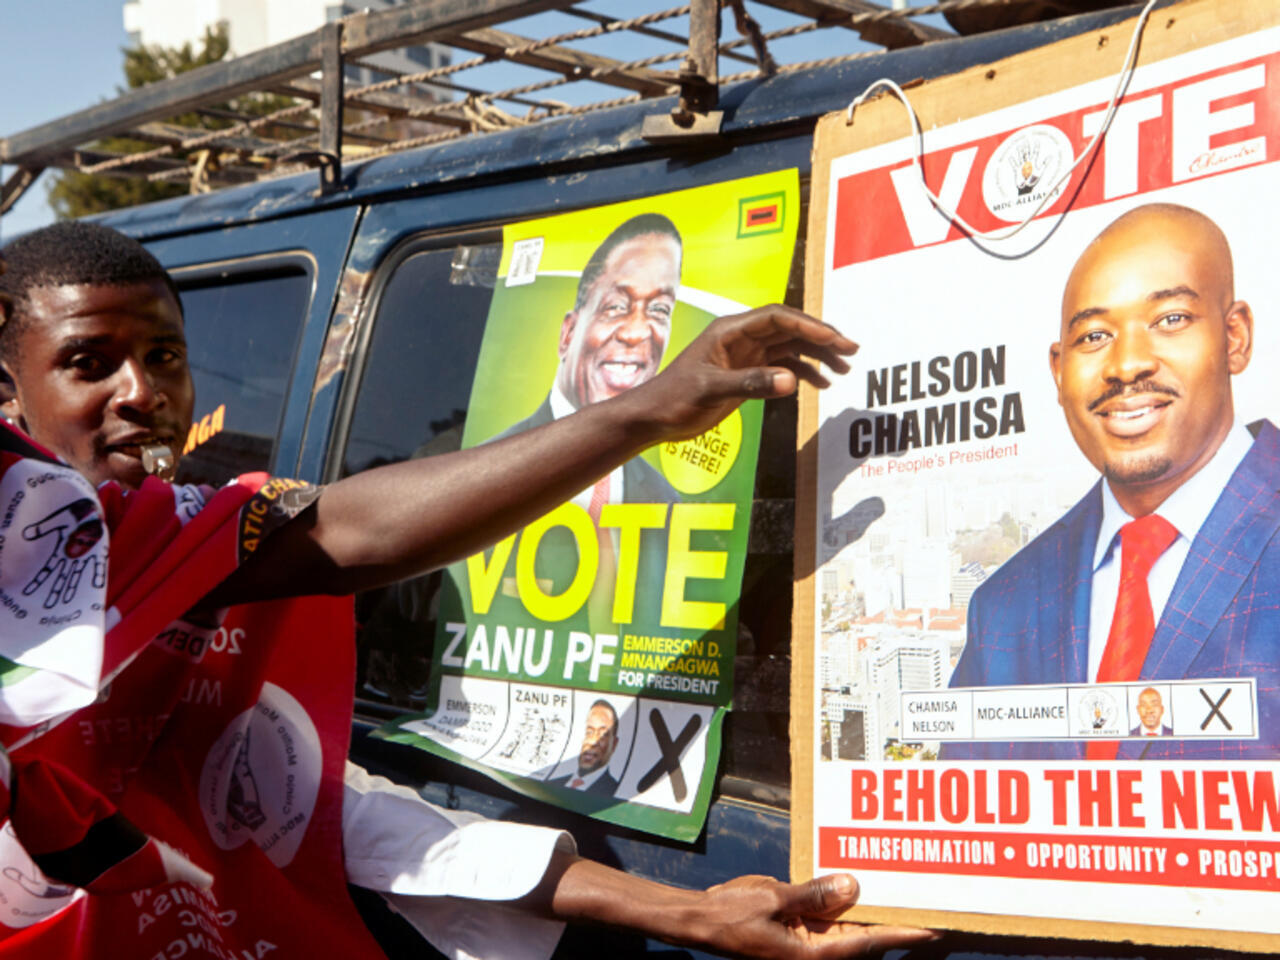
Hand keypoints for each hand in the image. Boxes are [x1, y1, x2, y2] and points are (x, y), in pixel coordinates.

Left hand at [625, 304, 856, 442]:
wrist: (653, 418)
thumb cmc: (673, 399)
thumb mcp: (710, 390)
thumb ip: (750, 384)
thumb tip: (790, 380)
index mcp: (730, 331)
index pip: (778, 318)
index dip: (809, 326)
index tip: (834, 339)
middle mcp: (740, 338)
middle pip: (789, 328)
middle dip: (821, 338)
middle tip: (851, 350)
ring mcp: (744, 356)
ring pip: (789, 347)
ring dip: (816, 355)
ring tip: (843, 368)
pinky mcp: (745, 374)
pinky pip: (781, 367)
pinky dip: (802, 373)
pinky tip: (820, 384)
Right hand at [690, 873, 937, 958]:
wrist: (700, 921)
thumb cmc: (731, 914)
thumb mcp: (774, 898)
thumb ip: (814, 894)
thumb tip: (853, 886)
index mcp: (810, 954)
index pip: (866, 943)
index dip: (900, 933)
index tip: (930, 927)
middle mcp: (812, 953)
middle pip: (862, 938)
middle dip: (890, 922)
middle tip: (922, 905)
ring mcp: (804, 943)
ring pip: (846, 928)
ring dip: (867, 912)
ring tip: (896, 893)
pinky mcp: (795, 932)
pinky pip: (826, 919)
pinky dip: (841, 905)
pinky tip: (854, 886)